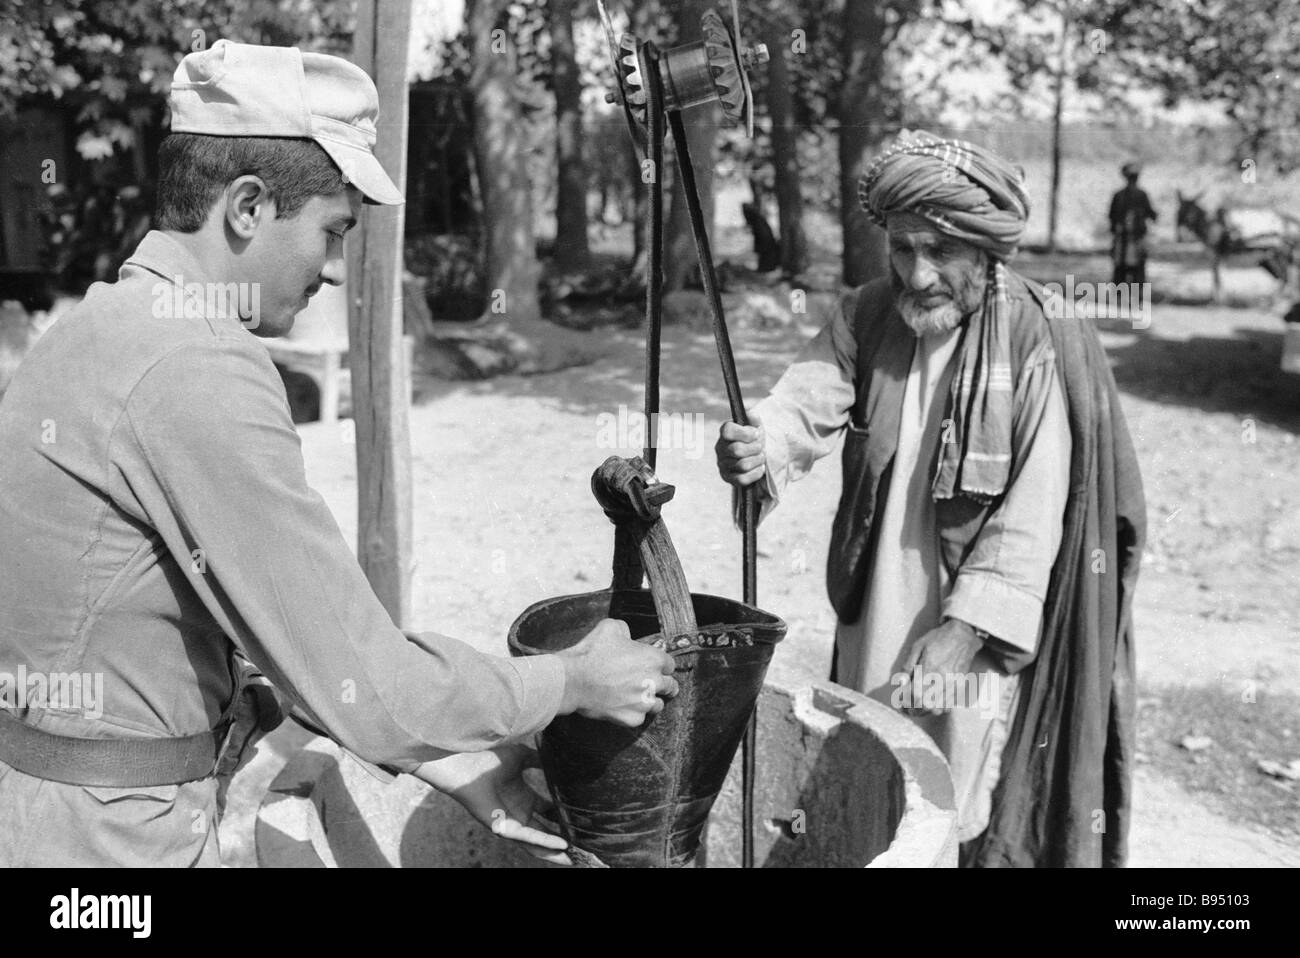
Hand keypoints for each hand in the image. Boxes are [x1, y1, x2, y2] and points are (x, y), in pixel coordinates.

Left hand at [411, 744, 571, 865]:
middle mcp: (519, 813)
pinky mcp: (502, 827)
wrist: (466, 761)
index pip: (550, 813)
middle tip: (588, 847)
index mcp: (524, 799)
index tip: (587, 819)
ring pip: (538, 844)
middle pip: (546, 833)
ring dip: (557, 852)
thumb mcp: (523, 757)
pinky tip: (562, 844)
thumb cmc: (489, 758)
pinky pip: (527, 837)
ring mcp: (511, 822)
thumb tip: (561, 758)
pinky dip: (545, 842)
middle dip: (565, 842)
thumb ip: (540, 760)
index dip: (566, 817)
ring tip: (577, 858)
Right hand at [556, 618, 678, 726]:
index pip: (670, 664)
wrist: (573, 680)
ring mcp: (644, 703)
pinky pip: (640, 717)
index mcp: (653, 658)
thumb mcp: (610, 628)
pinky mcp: (632, 718)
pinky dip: (633, 713)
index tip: (655, 667)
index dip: (661, 665)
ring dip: (651, 700)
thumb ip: (626, 631)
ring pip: (658, 705)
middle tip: (656, 685)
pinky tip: (623, 706)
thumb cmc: (591, 653)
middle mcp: (654, 681)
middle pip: (670, 686)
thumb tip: (628, 637)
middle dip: (664, 684)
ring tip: (639, 698)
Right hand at [715, 410, 765, 487]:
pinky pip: (742, 479)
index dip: (745, 433)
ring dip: (758, 460)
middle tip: (760, 447)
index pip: (727, 431)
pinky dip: (756, 473)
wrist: (756, 455)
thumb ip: (754, 418)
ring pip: (742, 465)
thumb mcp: (756, 426)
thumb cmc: (754, 439)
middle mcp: (720, 448)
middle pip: (737, 450)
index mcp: (725, 433)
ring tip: (761, 456)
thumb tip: (751, 416)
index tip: (756, 434)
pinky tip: (759, 467)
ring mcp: (722, 464)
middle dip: (755, 448)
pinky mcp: (728, 478)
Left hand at [898, 618, 982, 715]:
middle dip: (913, 709)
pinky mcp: (960, 685)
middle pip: (925, 705)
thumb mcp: (917, 646)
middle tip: (907, 709)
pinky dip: (939, 709)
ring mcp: (953, 683)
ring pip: (937, 708)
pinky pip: (949, 704)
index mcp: (929, 667)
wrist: (962, 634)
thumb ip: (908, 666)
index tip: (901, 702)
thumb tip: (901, 683)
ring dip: (925, 711)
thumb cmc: (937, 638)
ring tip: (917, 709)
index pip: (915, 694)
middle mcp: (942, 678)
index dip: (906, 702)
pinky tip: (932, 705)